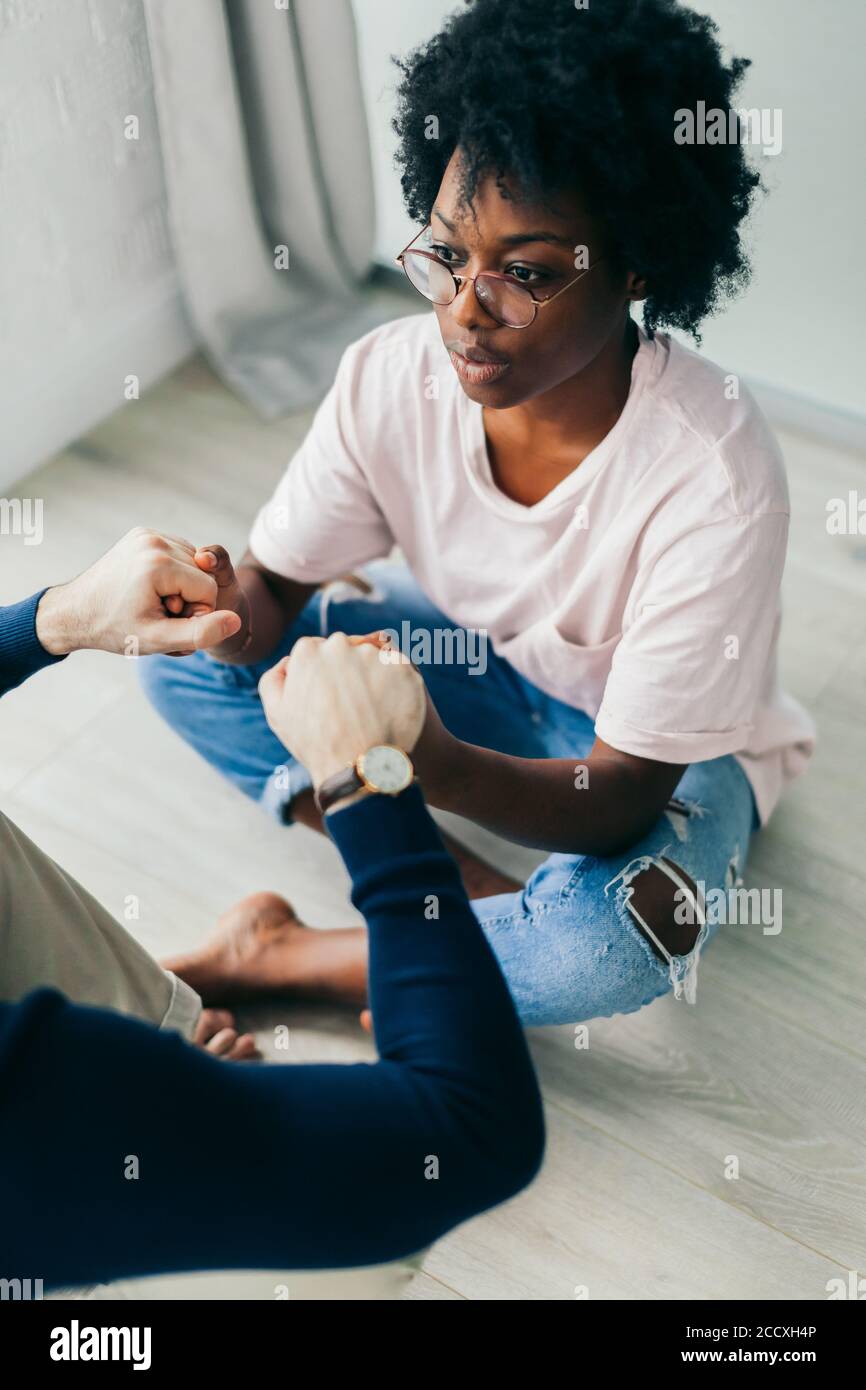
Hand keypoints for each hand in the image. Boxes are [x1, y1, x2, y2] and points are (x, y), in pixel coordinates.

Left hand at [35, 528, 241, 656]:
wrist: (75, 612)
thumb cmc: (115, 629)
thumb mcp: (158, 639)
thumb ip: (200, 633)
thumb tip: (234, 622)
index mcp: (158, 563)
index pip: (208, 591)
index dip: (195, 615)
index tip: (166, 622)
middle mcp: (154, 540)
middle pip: (201, 576)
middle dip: (187, 600)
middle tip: (157, 614)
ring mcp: (147, 534)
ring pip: (193, 565)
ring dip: (181, 588)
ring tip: (153, 602)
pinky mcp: (142, 534)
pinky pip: (178, 555)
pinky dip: (172, 575)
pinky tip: (150, 589)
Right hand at [258, 632, 426, 789]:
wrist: (358, 768)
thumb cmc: (316, 744)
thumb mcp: (277, 713)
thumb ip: (274, 678)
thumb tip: (288, 661)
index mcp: (308, 651)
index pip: (318, 650)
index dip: (324, 675)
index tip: (330, 696)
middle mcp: (340, 646)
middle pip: (346, 649)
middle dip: (349, 670)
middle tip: (352, 704)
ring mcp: (374, 656)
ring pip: (374, 657)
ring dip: (374, 675)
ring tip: (372, 709)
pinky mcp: (403, 668)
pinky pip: (401, 668)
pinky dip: (398, 684)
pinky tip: (390, 707)